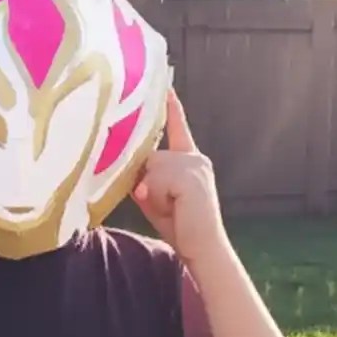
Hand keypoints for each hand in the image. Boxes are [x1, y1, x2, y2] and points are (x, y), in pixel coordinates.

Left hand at [132, 89, 229, 264]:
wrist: (204, 249)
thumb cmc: (180, 226)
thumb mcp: (156, 198)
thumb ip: (145, 178)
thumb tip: (133, 169)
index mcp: (190, 160)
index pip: (178, 128)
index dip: (171, 108)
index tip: (165, 87)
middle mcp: (195, 158)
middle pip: (152, 155)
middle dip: (147, 181)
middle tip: (165, 205)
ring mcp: (195, 165)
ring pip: (152, 167)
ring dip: (152, 192)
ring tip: (171, 208)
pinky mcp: (191, 176)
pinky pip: (157, 179)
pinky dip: (157, 197)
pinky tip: (172, 208)